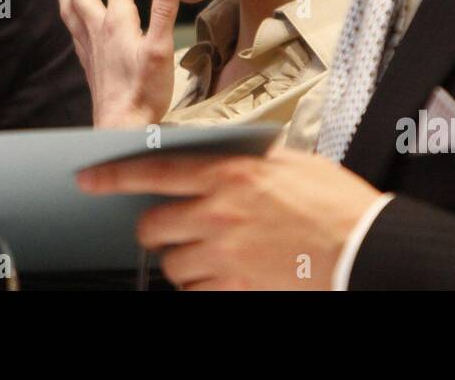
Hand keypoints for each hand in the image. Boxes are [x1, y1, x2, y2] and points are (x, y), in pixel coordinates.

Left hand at [56, 0, 180, 126]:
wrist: (121, 126)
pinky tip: (72, 12)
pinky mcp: (88, 61)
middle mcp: (96, 30)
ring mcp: (89, 45)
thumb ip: (164, 11)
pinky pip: (71, 25)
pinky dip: (69, 8)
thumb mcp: (161, 50)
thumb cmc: (144, 93)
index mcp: (116, 23)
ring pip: (69, 5)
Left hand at [77, 145, 381, 289]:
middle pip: (151, 226)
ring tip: (210, 255)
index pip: (153, 169)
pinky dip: (201, 288)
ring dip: (181, 262)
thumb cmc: (334, 204)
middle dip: (155, 230)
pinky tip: (223, 276)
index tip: (88, 179)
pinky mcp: (235, 288)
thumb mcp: (288, 162)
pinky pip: (195, 293)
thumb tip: (216, 162)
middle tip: (172, 229)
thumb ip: (244, 161)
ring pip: (171, 264)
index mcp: (229, 173)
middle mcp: (218, 213)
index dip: (112, 175)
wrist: (366, 248)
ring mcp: (224, 254)